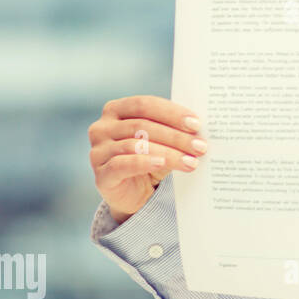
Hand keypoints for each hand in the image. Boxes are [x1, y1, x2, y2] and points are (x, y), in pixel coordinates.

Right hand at [88, 95, 205, 223]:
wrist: (135, 194)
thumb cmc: (151, 158)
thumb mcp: (162, 141)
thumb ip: (173, 130)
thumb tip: (200, 130)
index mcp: (116, 110)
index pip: (144, 104)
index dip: (171, 113)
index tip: (196, 124)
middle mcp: (102, 128)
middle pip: (142, 126)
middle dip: (175, 136)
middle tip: (200, 146)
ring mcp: (98, 151)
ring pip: (136, 146)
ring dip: (169, 153)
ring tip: (191, 161)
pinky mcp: (101, 175)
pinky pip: (122, 165)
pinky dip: (144, 163)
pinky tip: (162, 164)